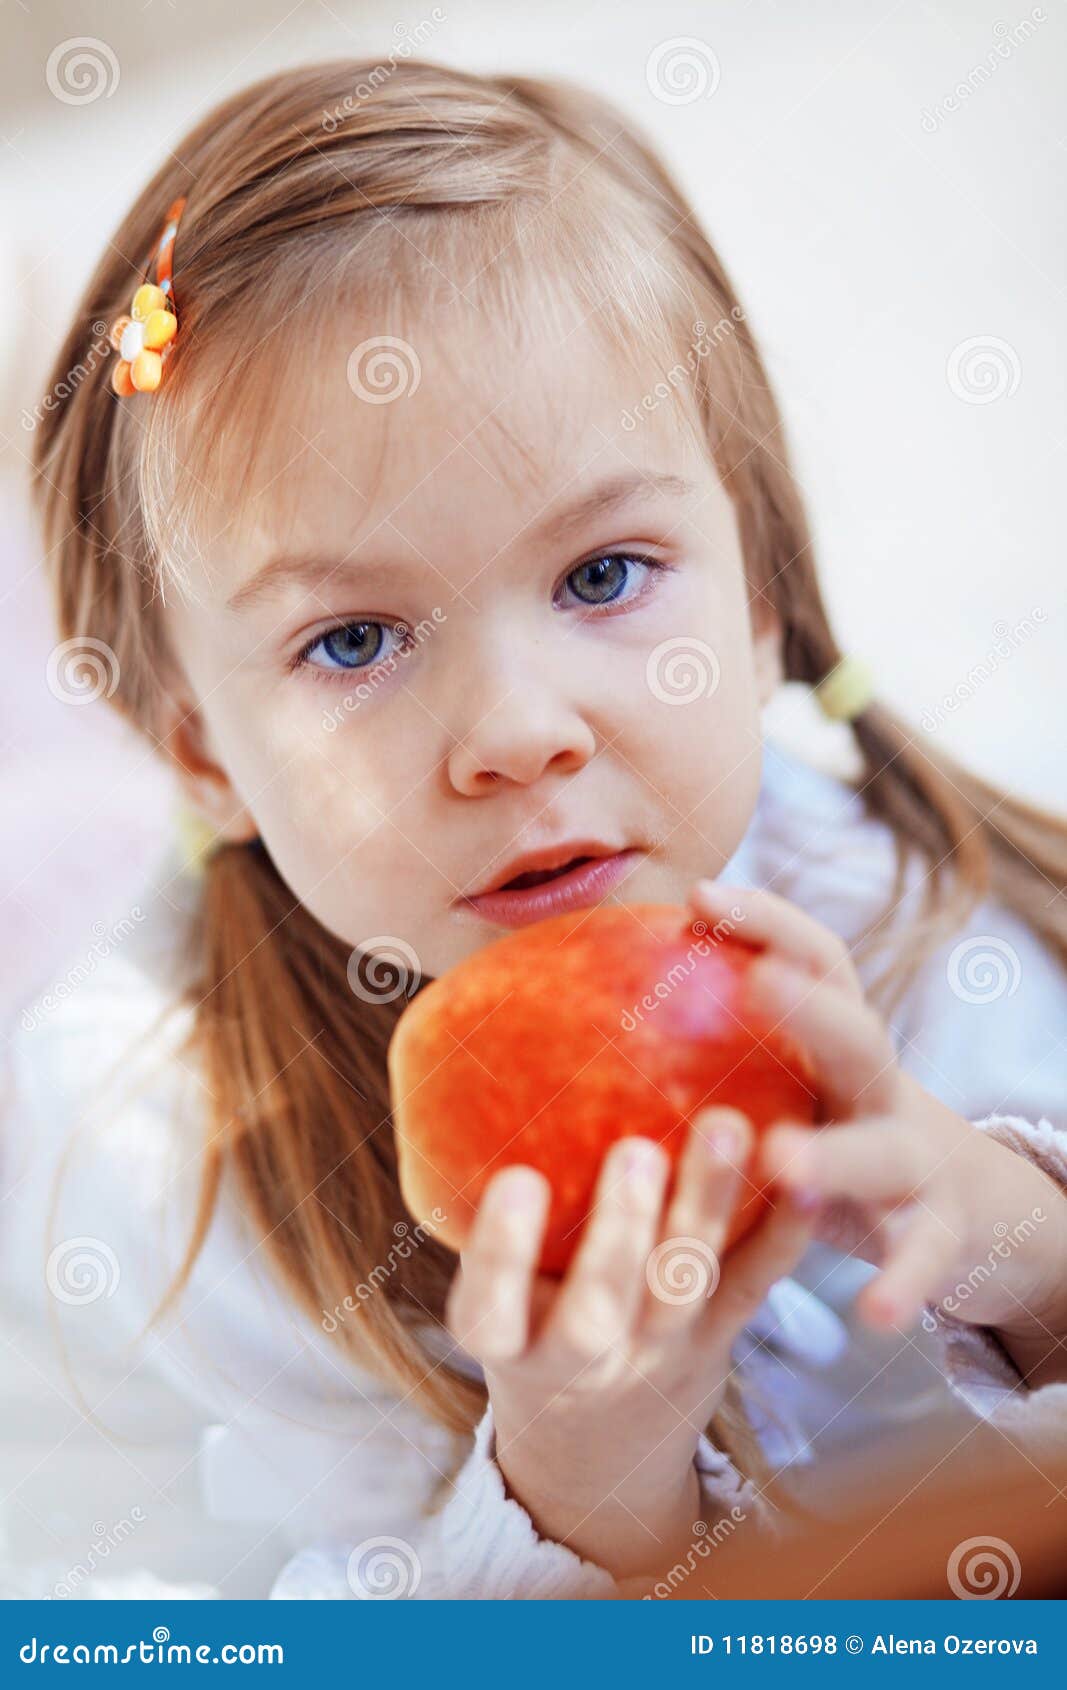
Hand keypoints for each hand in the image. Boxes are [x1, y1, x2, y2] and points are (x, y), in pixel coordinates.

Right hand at [444, 1109, 812, 1581]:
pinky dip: (783, 1234)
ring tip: (725, 1128)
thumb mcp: (494, 1296)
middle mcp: (583, 1357)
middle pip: (600, 1309)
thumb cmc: (532, 1326)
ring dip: (707, 1206)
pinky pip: (753, 1286)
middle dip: (621, 1230)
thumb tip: (467, 1069)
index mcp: (509, 1343)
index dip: (502, 1252)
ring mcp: (658, 1351)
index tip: (517, 1180)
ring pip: (684, 1286)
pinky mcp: (721, 1334)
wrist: (602, 1449)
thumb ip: (489, 1219)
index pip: (491, 1310)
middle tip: (636, 1150)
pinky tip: (802, 1178)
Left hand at [689, 881, 1066, 1382]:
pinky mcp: (940, 1230)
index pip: (817, 960)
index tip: (698, 896)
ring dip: (834, 1155)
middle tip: (759, 983)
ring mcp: (914, 1157)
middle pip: (857, 1037)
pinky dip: (901, 1281)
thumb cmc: (828, 1130)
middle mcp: (879, 1086)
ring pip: (882, 1152)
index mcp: (836, 1040)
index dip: (766, 920)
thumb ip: (710, 1050)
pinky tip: (872, 1315)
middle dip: (812, 1009)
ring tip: (781, 1160)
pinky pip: (920, 1256)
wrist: (957, 1205)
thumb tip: (581, 992)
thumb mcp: (784, 1084)